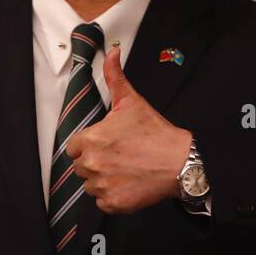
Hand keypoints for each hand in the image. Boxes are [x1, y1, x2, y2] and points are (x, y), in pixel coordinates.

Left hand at [66, 46, 191, 214]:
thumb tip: (111, 51)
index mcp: (91, 139)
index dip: (91, 145)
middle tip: (122, 157)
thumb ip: (114, 76)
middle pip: (81, 167)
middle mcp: (91, 164)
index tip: (110, 144)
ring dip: (103, 180)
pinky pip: (102, 202)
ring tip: (127, 170)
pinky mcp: (112, 203)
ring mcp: (101, 186)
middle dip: (97, 162)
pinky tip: (130, 184)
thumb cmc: (156, 132)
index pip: (75, 147)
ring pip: (90, 185)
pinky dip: (114, 196)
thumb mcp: (132, 101)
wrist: (181, 162)